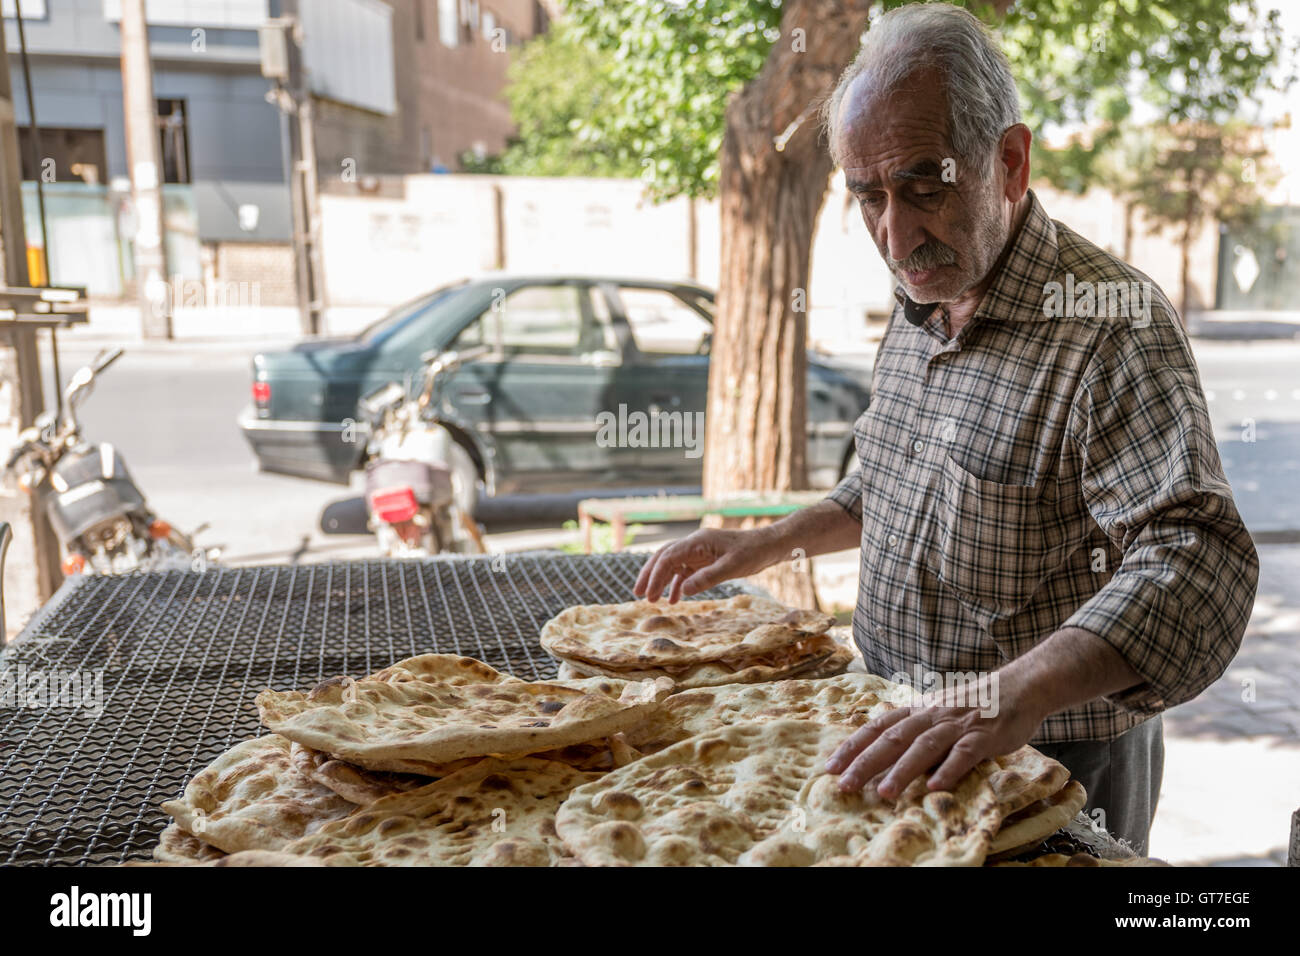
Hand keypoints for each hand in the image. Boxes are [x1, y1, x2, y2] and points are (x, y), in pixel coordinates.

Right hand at [633, 527, 777, 602]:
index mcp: (697, 542)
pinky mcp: (705, 558)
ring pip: (672, 564)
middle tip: (638, 594)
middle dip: (650, 575)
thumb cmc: (752, 553)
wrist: (768, 545)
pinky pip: (685, 570)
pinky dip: (676, 583)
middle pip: (663, 557)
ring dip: (661, 580)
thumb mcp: (731, 567)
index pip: (668, 557)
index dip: (655, 575)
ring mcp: (699, 551)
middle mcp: (694, 544)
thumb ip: (707, 578)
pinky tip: (674, 599)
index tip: (647, 594)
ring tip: (652, 599)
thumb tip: (682, 591)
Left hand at [824, 678, 1044, 797]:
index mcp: (917, 711)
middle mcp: (932, 715)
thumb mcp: (937, 714)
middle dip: (866, 762)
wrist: (1019, 686)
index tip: (830, 767)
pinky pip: (964, 753)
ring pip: (924, 746)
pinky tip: (935, 787)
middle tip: (845, 785)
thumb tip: (883, 755)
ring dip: (902, 770)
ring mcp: (957, 724)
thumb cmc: (973, 706)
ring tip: (884, 793)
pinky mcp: (984, 735)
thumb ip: (914, 732)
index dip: (853, 746)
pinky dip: (949, 769)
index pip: (878, 726)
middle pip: (893, 738)